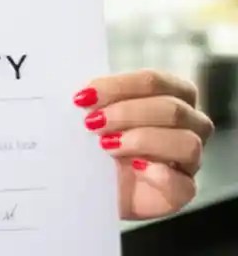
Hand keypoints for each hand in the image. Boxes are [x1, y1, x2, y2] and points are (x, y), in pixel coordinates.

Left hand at [74, 69, 214, 220]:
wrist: (96, 190)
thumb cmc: (97, 146)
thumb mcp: (96, 118)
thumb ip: (98, 102)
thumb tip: (83, 94)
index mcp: (170, 95)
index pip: (156, 81)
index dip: (120, 86)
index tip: (85, 96)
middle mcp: (189, 124)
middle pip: (172, 108)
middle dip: (127, 113)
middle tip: (92, 123)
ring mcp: (191, 159)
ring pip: (186, 142)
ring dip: (142, 140)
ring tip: (106, 146)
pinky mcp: (183, 192)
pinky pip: (183, 183)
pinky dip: (160, 174)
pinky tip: (135, 168)